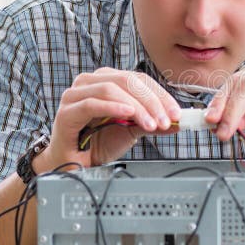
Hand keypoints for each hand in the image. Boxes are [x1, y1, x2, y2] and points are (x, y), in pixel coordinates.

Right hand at [34, 68, 180, 170]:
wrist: (73, 165)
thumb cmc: (98, 143)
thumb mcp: (132, 130)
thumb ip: (152, 122)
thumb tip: (179, 122)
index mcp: (107, 80)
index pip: (139, 79)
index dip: (161, 94)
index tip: (176, 113)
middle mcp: (90, 81)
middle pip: (128, 80)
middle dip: (152, 101)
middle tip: (166, 120)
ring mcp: (76, 94)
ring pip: (112, 89)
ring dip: (137, 107)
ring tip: (150, 124)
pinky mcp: (66, 111)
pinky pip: (92, 103)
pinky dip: (113, 107)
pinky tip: (128, 114)